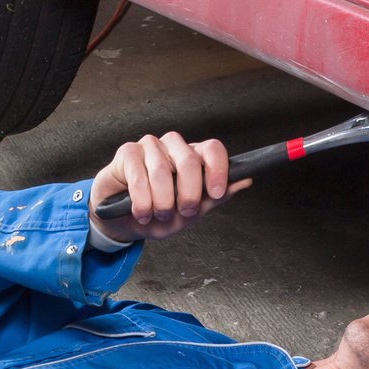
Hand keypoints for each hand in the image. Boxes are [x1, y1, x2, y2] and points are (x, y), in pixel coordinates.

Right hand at [88, 132, 250, 244]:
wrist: (123, 222)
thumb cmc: (158, 214)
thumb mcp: (190, 214)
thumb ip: (214, 198)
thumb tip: (245, 180)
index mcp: (193, 157)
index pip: (212, 149)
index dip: (218, 169)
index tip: (216, 192)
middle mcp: (173, 147)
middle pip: (189, 161)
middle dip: (189, 194)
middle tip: (184, 212)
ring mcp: (150, 147)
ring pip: (162, 171)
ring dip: (162, 202)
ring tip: (158, 215)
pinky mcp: (128, 152)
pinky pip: (139, 178)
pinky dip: (142, 202)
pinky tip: (142, 212)